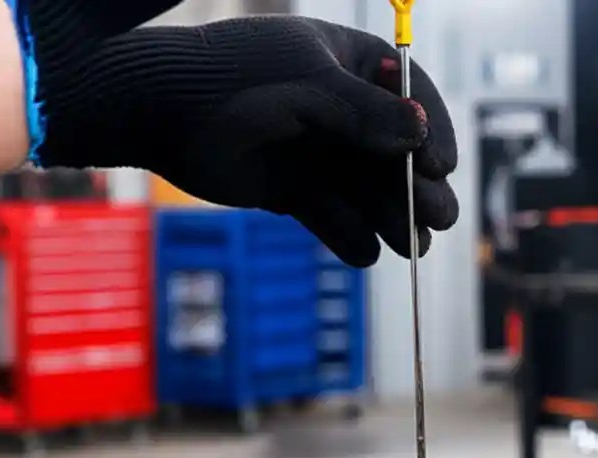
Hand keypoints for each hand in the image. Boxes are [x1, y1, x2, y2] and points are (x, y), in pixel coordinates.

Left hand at [33, 16, 459, 267]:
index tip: (437, 165)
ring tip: (411, 247)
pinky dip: (349, 237)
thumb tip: (420, 136)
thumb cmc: (235, 78)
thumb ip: (364, 113)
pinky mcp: (292, 192)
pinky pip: (332, 218)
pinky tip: (364, 252)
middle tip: (438, 218)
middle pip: (396, 153)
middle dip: (418, 188)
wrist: (159, 111)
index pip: (411, 96)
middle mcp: (340, 110)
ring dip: (393, 218)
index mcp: (350, 64)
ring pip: (368, 191)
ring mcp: (317, 152)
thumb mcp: (307, 85)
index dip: (430, 132)